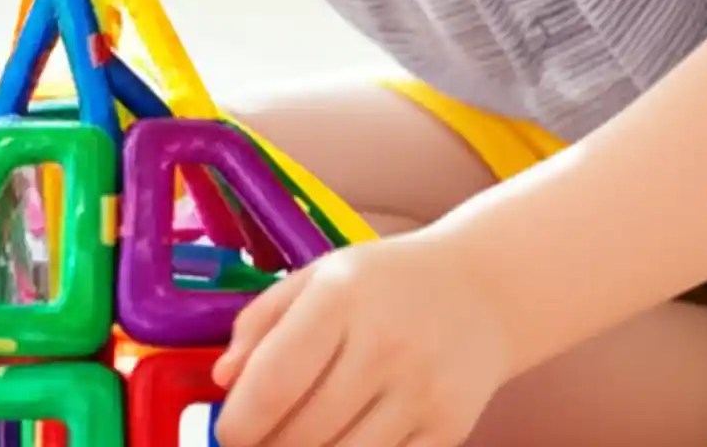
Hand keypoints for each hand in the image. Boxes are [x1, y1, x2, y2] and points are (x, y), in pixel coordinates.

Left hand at [212, 235, 510, 446]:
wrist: (484, 290)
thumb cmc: (385, 284)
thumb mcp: (318, 276)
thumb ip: (260, 322)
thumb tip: (223, 379)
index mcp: (340, 299)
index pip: (275, 381)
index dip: (238, 423)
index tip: (225, 433)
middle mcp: (384, 346)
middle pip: (302, 433)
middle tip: (254, 443)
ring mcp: (421, 392)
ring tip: (292, 442)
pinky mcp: (449, 428)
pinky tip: (336, 446)